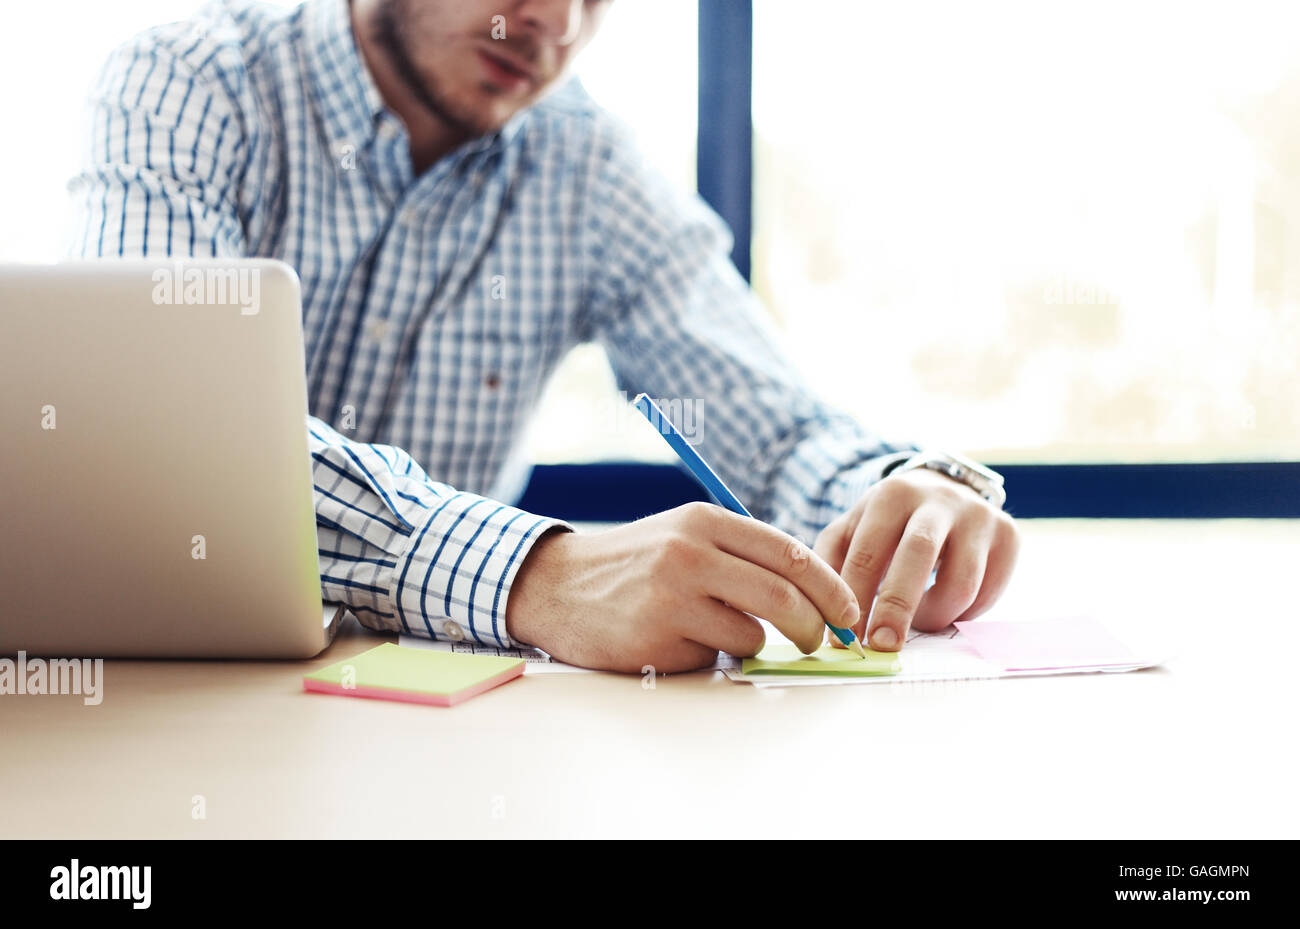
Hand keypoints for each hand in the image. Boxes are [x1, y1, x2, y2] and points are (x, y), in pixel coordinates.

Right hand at [507, 502, 859, 672]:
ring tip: (713, 630)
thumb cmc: (634, 563)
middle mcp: (689, 553)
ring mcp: (671, 597)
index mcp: (704, 520)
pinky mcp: (655, 639)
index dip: (830, 587)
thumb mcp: (684, 534)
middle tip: (821, 640)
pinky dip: (707, 656)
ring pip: (752, 635)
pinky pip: (711, 658)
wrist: (557, 585)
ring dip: (749, 643)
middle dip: (814, 627)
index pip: (790, 553)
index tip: (847, 612)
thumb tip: (815, 592)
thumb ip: (742, 553)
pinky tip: (674, 640)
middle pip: (783, 597)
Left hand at [814, 469, 1019, 651]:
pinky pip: (988, 592)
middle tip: (882, 645)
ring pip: (960, 582)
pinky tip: (948, 606)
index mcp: (892, 495)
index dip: (854, 599)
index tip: (844, 637)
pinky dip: (965, 612)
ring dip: (934, 615)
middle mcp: (938, 500)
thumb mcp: (854, 526)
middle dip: (896, 607)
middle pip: (917, 556)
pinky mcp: (1009, 535)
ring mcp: (978, 517)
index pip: (867, 552)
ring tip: (918, 620)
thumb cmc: (890, 520)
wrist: (944, 488)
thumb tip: (824, 616)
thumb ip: (832, 562)